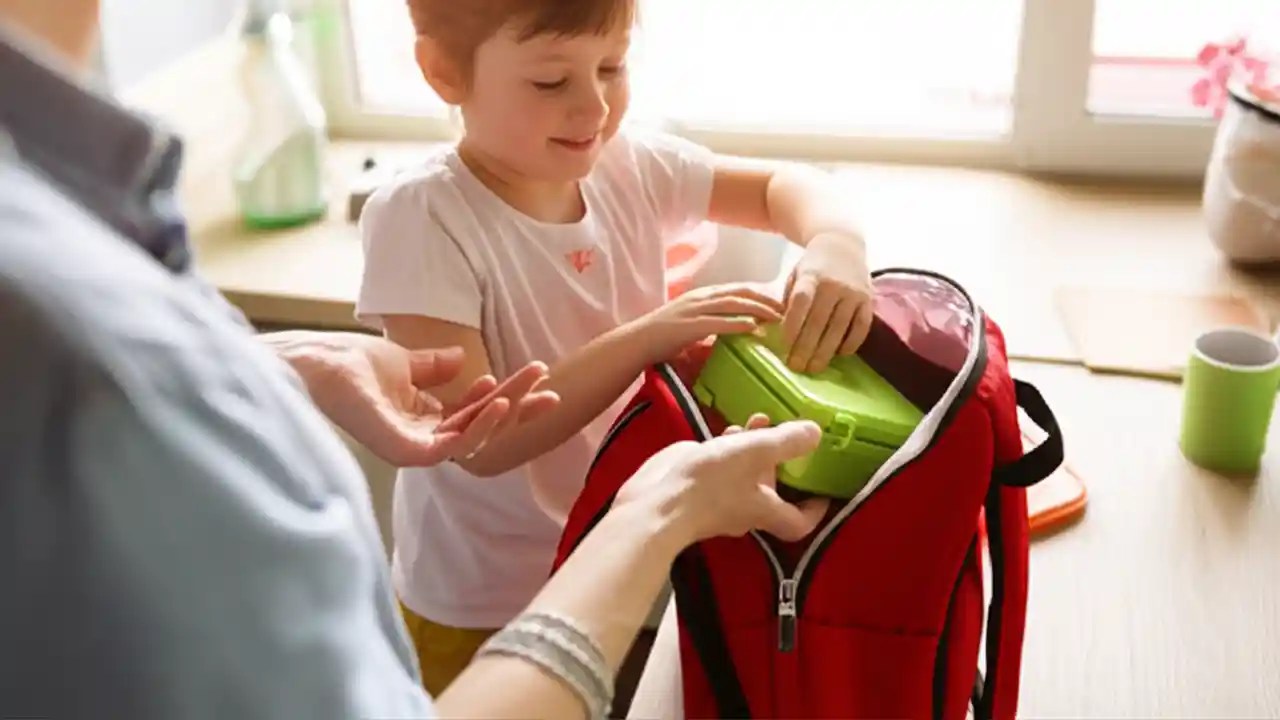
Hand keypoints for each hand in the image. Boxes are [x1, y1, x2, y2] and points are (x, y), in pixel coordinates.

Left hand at [267, 331, 558, 466]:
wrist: (317, 364)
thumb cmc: (346, 363)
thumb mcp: (404, 361)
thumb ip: (433, 367)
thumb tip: (461, 360)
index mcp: (424, 419)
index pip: (477, 412)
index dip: (509, 393)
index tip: (537, 372)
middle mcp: (423, 437)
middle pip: (483, 427)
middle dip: (519, 408)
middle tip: (550, 390)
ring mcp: (415, 448)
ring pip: (474, 437)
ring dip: (504, 414)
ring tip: (526, 390)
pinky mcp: (406, 453)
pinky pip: (452, 446)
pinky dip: (478, 424)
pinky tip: (497, 400)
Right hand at [615, 415, 829, 543]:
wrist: (656, 501)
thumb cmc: (711, 482)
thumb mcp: (755, 452)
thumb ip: (786, 442)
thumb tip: (816, 434)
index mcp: (765, 511)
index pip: (799, 522)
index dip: (815, 510)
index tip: (823, 491)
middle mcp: (745, 509)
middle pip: (772, 490)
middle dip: (780, 461)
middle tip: (787, 435)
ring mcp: (720, 498)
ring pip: (746, 473)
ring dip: (754, 447)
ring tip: (758, 420)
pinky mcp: (698, 485)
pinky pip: (722, 465)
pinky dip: (729, 446)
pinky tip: (727, 428)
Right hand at [636, 284, 782, 364]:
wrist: (636, 342)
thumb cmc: (662, 338)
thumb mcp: (691, 327)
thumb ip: (712, 326)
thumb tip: (733, 335)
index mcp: (702, 296)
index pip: (737, 289)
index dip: (759, 293)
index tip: (779, 302)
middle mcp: (700, 298)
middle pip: (740, 293)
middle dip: (765, 299)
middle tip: (786, 308)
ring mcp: (694, 310)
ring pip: (733, 304)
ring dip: (758, 309)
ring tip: (777, 317)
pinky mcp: (689, 326)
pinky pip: (718, 322)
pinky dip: (738, 323)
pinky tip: (753, 327)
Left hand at [782, 232, 873, 372]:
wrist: (842, 245)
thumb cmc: (813, 266)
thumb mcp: (795, 275)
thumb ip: (790, 299)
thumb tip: (783, 331)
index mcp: (811, 276)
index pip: (801, 302)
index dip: (793, 325)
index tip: (785, 347)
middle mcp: (833, 284)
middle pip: (819, 321)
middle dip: (806, 347)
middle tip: (796, 367)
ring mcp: (853, 292)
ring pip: (839, 328)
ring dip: (826, 351)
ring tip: (814, 368)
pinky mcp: (868, 300)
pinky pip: (861, 327)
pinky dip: (851, 343)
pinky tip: (840, 355)